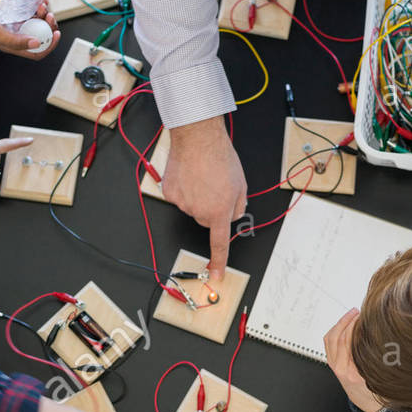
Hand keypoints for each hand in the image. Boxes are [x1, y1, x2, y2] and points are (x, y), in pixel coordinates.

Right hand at [0, 0, 59, 59]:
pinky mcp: (9, 6)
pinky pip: (27, 5)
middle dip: (48, 25)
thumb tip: (38, 44)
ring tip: (41, 2)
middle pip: (40, 33)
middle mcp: (14, 33)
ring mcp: (12, 19)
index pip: (38, 51)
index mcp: (12, 44)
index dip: (50, 45)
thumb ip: (15, 41)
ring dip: (42, 12)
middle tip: (48, 13)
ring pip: (35, 18)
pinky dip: (34, 1)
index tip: (56, 32)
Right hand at [162, 117, 246, 281]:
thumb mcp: (241, 183)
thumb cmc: (220, 156)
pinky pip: (179, 196)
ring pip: (192, 207)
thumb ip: (239, 205)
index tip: (216, 275)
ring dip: (198, 196)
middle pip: (205, 219)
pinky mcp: (170, 192)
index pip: (219, 243)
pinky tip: (189, 174)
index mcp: (219, 211)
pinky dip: (184, 188)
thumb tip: (233, 215)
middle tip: (215, 187)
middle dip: (211, 208)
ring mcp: (182, 202)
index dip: (218, 261)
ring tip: (202, 176)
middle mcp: (199, 211)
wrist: (198, 137)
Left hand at [324, 308, 383, 411]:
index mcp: (353, 372)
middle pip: (338, 338)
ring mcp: (334, 365)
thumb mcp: (381, 375)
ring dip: (340, 323)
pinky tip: (344, 323)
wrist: (365, 402)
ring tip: (352, 314)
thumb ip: (379, 358)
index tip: (365, 317)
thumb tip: (383, 335)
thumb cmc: (376, 389)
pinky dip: (335, 330)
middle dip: (348, 321)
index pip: (349, 342)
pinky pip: (328, 342)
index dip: (355, 327)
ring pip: (331, 338)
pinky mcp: (332, 363)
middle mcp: (340, 368)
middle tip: (359, 312)